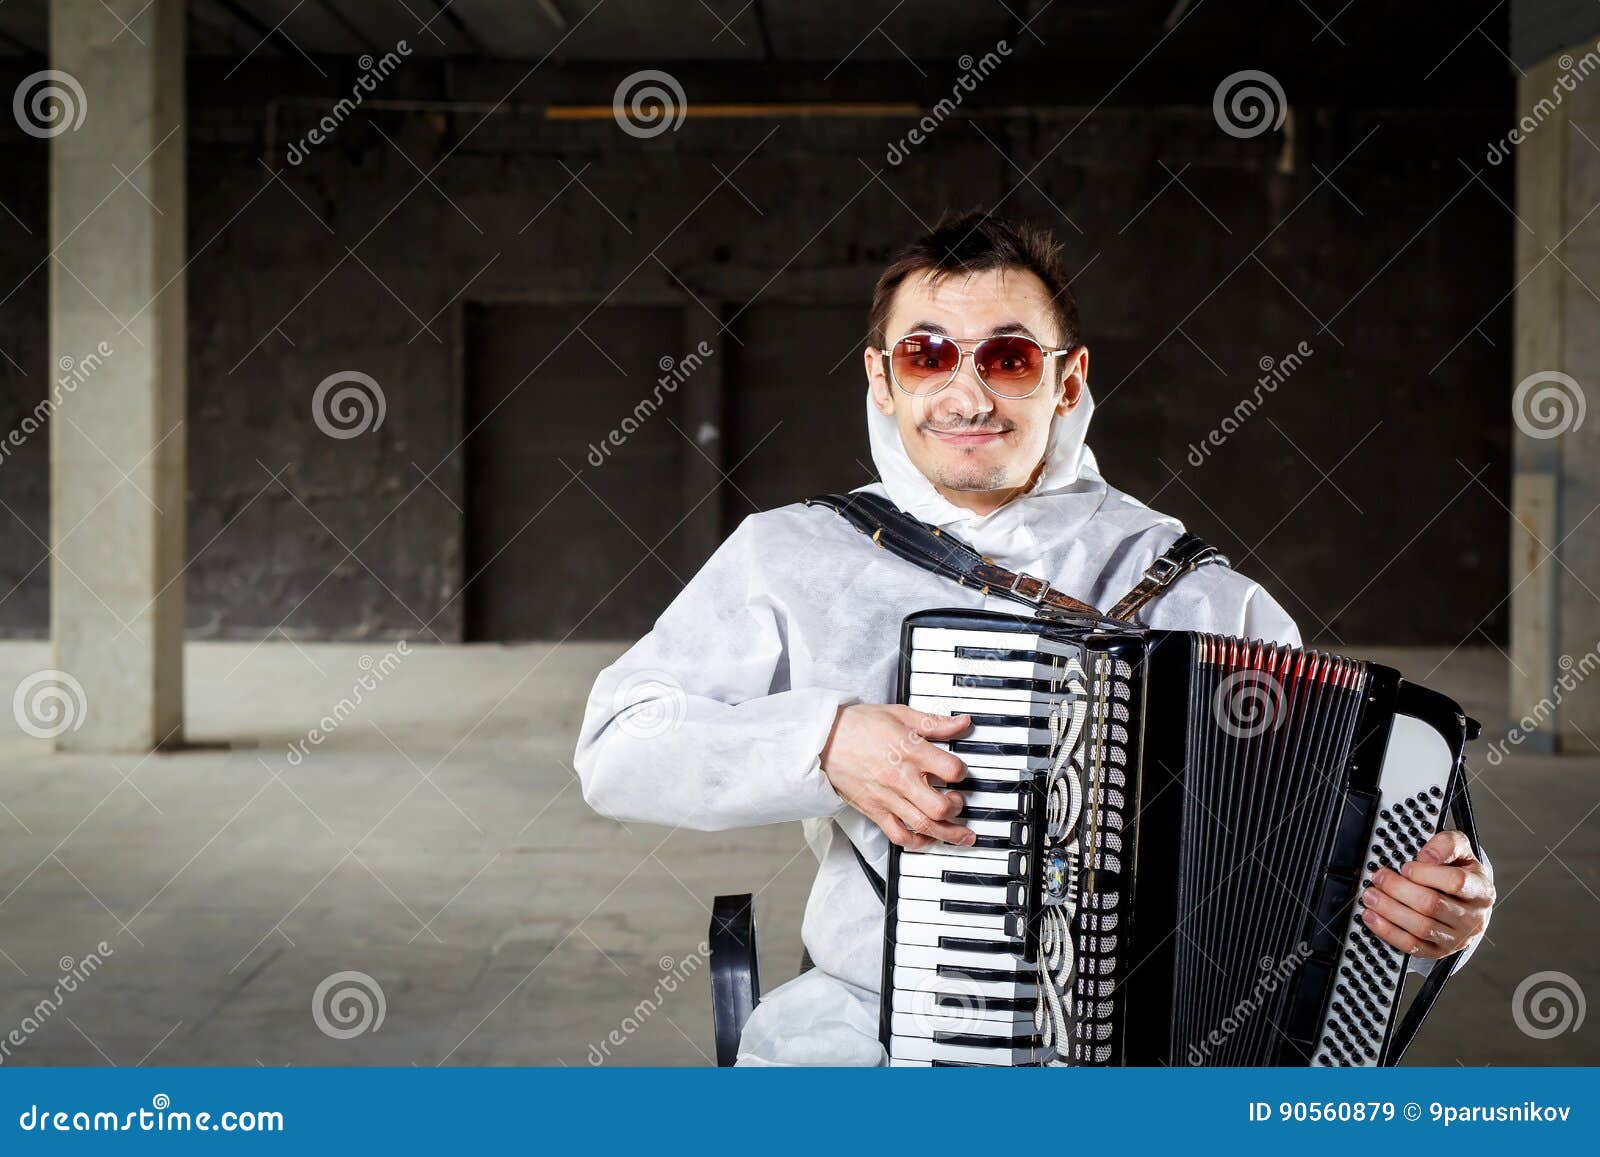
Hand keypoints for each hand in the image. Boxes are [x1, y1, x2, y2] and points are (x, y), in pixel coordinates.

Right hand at [819, 704, 973, 849]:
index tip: (959, 771)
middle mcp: (901, 778)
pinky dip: (917, 842)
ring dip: (948, 833)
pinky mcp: (874, 810)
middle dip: (957, 807)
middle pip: (940, 806)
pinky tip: (927, 839)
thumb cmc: (859, 724)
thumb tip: (962, 723)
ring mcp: (887, 798)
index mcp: (911, 751)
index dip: (962, 772)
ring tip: (961, 835)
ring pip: (924, 825)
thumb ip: (934, 723)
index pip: (951, 770)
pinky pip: (899, 835)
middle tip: (958, 801)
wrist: (823, 738)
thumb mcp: (900, 714)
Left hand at [1360, 829, 1493, 960]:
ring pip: (1420, 927)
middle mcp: (1473, 918)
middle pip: (1432, 905)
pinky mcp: (1439, 951)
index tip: (1406, 866)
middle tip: (1379, 877)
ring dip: (1389, 910)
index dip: (1426, 873)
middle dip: (1399, 889)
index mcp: (1481, 891)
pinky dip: (1388, 931)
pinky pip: (1412, 945)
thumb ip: (1446, 844)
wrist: (1467, 903)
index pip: (1456, 882)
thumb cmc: (1460, 873)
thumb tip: (1425, 857)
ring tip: (1370, 895)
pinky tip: (1372, 917)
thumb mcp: (1461, 852)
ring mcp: (1457, 938)